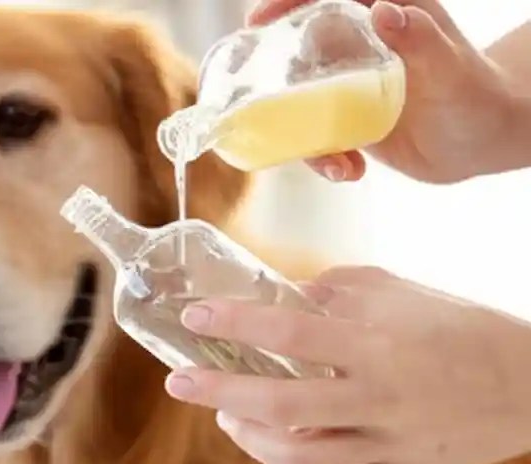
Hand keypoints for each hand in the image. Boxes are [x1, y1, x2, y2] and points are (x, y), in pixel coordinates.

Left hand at [163, 266, 530, 463]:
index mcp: (377, 345)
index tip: (193, 316)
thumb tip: (277, 295)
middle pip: (280, 405)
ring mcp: (390, 442)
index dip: (235, 324)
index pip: (290, 334)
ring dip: (250, 440)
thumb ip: (336, 292)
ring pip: (300, 455)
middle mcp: (378, 397)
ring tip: (226, 419)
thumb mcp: (403, 293)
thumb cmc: (461, 326)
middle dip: (218, 394)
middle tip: (179, 382)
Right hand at [246, 0, 524, 183]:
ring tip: (337, 161)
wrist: (484, 140)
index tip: (256, 23)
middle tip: (268, 107)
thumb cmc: (478, 98)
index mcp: (387, 13)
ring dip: (303, 134)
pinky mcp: (349, 116)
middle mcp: (363, 44)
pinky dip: (323, 158)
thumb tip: (381, 12)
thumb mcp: (451, 70)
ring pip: (300, 97)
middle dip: (279, 80)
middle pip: (300, 48)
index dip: (287, 3)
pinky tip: (350, 171)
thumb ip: (420, 39)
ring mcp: (353, 82)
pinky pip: (315, 133)